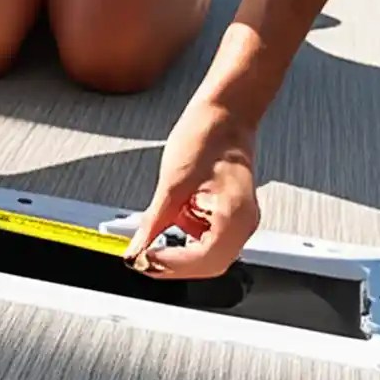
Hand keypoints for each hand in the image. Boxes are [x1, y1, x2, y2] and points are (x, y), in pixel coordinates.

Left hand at [123, 99, 259, 278]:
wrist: (223, 113)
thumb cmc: (206, 136)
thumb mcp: (171, 184)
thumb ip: (153, 223)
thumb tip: (136, 249)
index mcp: (235, 216)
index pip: (205, 260)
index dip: (172, 265)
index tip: (145, 261)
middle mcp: (243, 223)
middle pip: (210, 265)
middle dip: (174, 265)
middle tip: (144, 259)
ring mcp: (238, 220)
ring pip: (208, 256)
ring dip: (179, 254)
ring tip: (152, 241)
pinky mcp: (227, 214)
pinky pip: (207, 240)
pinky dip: (185, 239)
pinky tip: (169, 225)